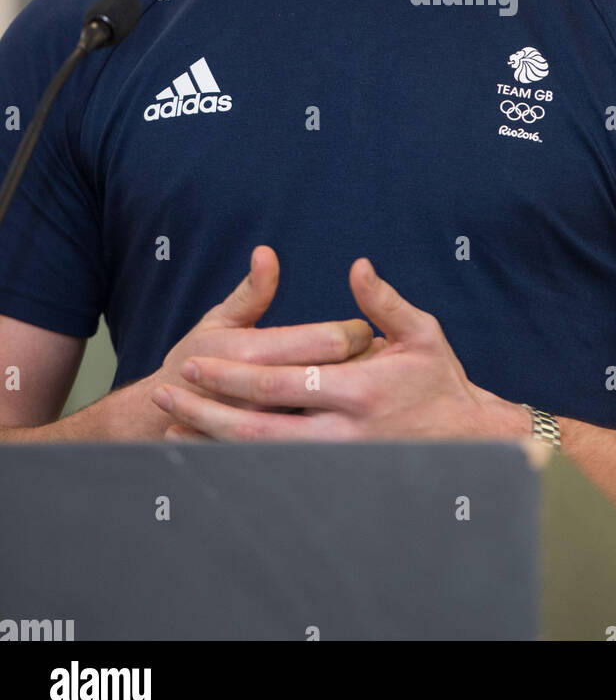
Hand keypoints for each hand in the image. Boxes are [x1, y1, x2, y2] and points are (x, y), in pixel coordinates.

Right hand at [151, 245, 376, 439]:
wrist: (158, 417)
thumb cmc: (194, 359)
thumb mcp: (219, 319)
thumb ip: (252, 290)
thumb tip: (267, 252)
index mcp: (255, 351)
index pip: (331, 340)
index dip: (357, 331)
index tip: (363, 329)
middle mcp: (264, 390)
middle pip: (339, 372)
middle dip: (363, 360)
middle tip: (374, 351)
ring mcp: (269, 423)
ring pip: (334, 407)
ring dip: (353, 391)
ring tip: (363, 380)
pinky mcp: (272, 447)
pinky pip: (318, 435)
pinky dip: (338, 421)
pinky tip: (345, 412)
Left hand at [152, 255, 526, 441]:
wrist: (470, 442)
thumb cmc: (441, 382)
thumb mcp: (421, 333)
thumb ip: (384, 302)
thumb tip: (357, 266)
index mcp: (360, 388)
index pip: (280, 383)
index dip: (231, 375)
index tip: (193, 363)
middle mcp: (345, 430)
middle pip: (259, 426)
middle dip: (206, 411)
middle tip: (166, 395)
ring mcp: (339, 461)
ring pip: (262, 459)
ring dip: (213, 444)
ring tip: (171, 431)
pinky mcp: (338, 477)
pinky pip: (278, 475)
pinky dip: (238, 466)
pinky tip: (209, 457)